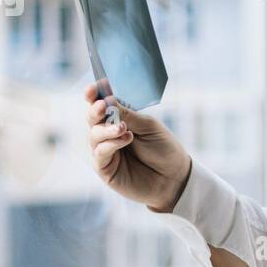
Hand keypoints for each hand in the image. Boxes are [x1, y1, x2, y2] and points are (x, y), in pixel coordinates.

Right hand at [85, 84, 191, 211]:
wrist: (174, 178)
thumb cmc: (163, 149)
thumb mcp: (148, 126)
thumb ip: (127, 114)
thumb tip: (106, 99)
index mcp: (120, 119)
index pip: (101, 104)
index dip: (94, 95)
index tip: (94, 88)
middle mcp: (109, 133)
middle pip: (92, 118)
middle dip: (95, 110)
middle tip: (103, 106)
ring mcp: (106, 151)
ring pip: (94, 135)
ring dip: (107, 129)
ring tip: (124, 129)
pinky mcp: (105, 168)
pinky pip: (99, 153)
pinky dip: (110, 144)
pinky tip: (125, 139)